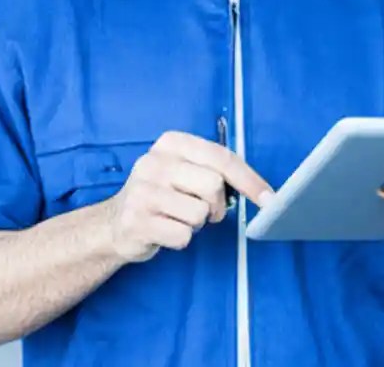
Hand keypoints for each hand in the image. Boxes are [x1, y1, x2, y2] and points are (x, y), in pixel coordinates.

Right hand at [102, 131, 273, 262]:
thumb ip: (217, 170)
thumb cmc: (163, 195)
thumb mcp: (185, 170)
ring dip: (197, 223)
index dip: (250, 180)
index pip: (222, 158)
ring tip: (177, 217)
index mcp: (172, 143)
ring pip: (199, 213)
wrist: (114, 224)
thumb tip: (262, 191)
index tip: (269, 199)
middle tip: (205, 211)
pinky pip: (183, 235)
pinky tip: (164, 230)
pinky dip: (181, 239)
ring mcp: (143, 191)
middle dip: (217, 205)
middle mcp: (154, 162)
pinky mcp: (137, 221)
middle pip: (214, 185)